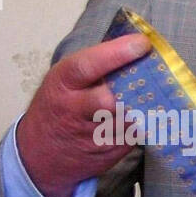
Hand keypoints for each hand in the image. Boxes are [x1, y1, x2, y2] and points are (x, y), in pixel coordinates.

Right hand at [15, 32, 150, 196]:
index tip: (142, 43)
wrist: (41, 151)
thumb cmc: (59, 103)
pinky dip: (143, 124)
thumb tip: (135, 43)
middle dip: (131, 90)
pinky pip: (134, 135)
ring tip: (154, 95)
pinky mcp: (107, 154)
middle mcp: (74, 110)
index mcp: (63, 83)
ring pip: (127, 120)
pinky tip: (144, 115)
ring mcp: (90, 136)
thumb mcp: (64, 79)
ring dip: (144, 107)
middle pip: (108, 101)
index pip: (87, 66)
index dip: (117, 53)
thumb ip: (94, 65)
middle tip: (152, 78)